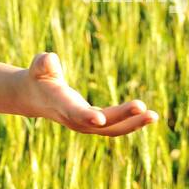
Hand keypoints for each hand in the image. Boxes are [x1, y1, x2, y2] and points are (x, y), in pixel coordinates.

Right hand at [21, 52, 158, 136]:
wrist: (35, 97)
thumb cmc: (39, 76)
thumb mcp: (38, 67)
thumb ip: (44, 64)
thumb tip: (49, 59)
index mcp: (60, 105)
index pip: (74, 112)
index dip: (86, 116)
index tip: (99, 119)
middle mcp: (74, 119)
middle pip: (100, 123)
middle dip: (121, 117)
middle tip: (142, 107)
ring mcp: (85, 124)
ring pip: (111, 129)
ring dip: (133, 124)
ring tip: (154, 116)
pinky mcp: (95, 123)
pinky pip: (116, 127)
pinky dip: (132, 123)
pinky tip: (149, 116)